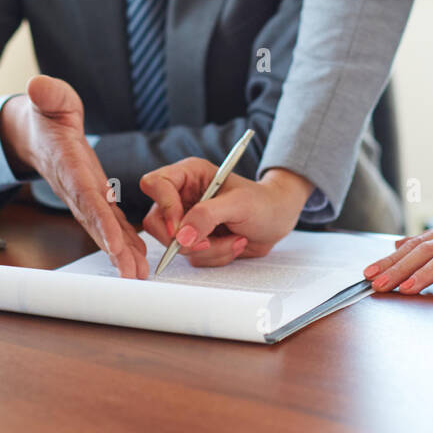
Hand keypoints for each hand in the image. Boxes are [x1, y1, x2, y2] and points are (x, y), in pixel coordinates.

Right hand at [0, 75, 148, 278]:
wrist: (34, 133)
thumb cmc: (47, 115)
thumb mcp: (49, 99)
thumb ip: (48, 94)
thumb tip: (37, 85)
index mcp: (69, 166)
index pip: (85, 196)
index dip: (100, 221)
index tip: (114, 245)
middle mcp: (76, 188)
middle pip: (96, 223)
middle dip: (114, 249)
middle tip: (132, 275)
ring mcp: (85, 196)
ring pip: (104, 228)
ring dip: (121, 252)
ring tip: (139, 275)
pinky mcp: (93, 196)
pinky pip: (109, 222)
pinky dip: (123, 241)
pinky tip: (138, 258)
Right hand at [139, 157, 313, 265]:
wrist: (276, 220)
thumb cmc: (262, 202)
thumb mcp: (239, 204)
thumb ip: (208, 215)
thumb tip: (181, 236)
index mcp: (189, 175)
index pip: (155, 184)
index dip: (164, 206)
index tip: (180, 227)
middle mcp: (182, 196)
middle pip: (155, 221)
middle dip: (183, 239)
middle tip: (209, 241)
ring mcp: (186, 220)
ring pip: (175, 245)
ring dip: (208, 249)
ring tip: (234, 238)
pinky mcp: (194, 240)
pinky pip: (191, 258)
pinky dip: (214, 257)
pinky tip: (233, 243)